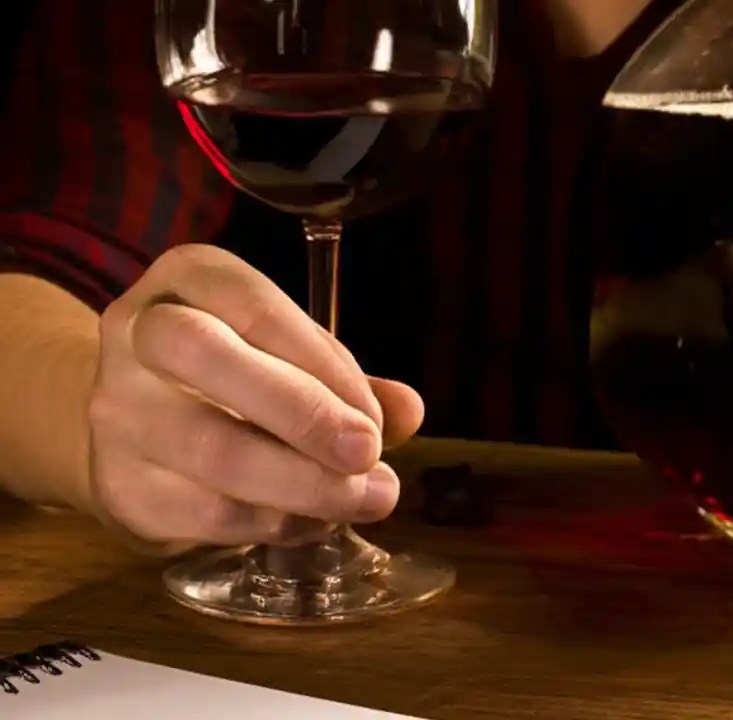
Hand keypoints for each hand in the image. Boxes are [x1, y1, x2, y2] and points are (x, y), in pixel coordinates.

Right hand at [87, 244, 423, 554]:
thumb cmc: (234, 379)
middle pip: (207, 357)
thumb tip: (410, 410)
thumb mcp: (288, 356)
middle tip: (367, 455)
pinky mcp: (119, 485)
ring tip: (364, 499)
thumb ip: (346, 377)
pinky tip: (314, 521)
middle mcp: (137, 332)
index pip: (255, 306)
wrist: (133, 431)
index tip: (375, 417)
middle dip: (302, 412)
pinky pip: (208, 511)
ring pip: (212, 449)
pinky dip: (275, 522)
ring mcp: (117, 411)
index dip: (324, 364)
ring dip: (306, 485)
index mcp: (189, 279)